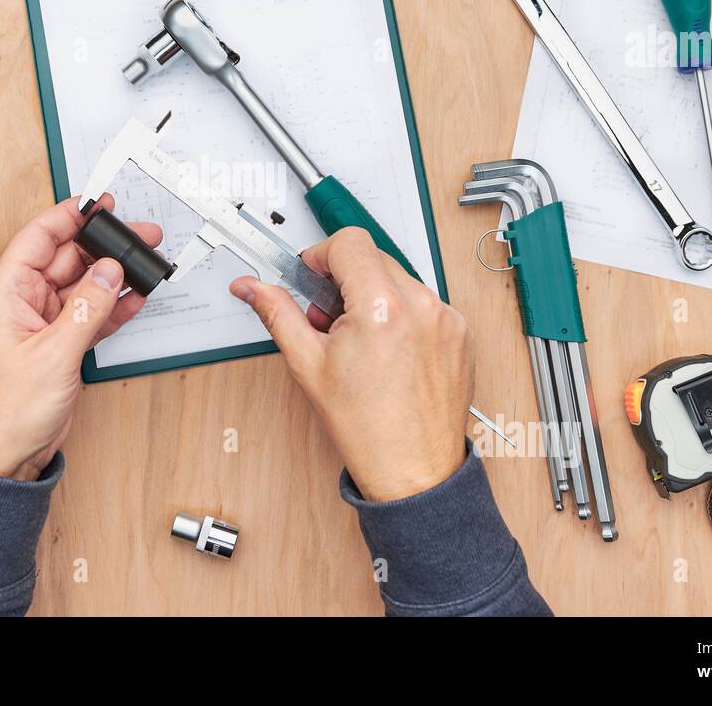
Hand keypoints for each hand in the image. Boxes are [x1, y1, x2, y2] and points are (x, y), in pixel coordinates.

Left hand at [0, 196, 159, 479]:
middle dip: (103, 246)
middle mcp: (24, 302)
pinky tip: (136, 297)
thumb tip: (109, 272)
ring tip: (146, 263)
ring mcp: (45, 323)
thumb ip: (85, 309)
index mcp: (7, 292)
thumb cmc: (4, 412)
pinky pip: (91, 312)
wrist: (3, 456)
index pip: (39, 237)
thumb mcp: (51, 354)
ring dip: (113, 275)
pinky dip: (113, 305)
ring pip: (84, 284)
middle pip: (68, 257)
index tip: (99, 203)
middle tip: (140, 236)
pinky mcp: (61, 344)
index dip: (70, 215)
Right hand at [229, 228, 472, 500]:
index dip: (322, 254)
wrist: (414, 470)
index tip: (313, 274)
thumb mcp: (309, 365)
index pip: (349, 242)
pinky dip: (401, 315)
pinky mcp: (459, 333)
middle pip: (373, 257)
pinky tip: (386, 350)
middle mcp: (421, 306)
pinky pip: (423, 303)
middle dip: (345, 279)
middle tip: (328, 317)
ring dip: (373, 296)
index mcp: (382, 308)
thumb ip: (277, 313)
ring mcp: (446, 319)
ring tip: (358, 340)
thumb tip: (252, 287)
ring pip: (399, 279)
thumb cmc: (367, 429)